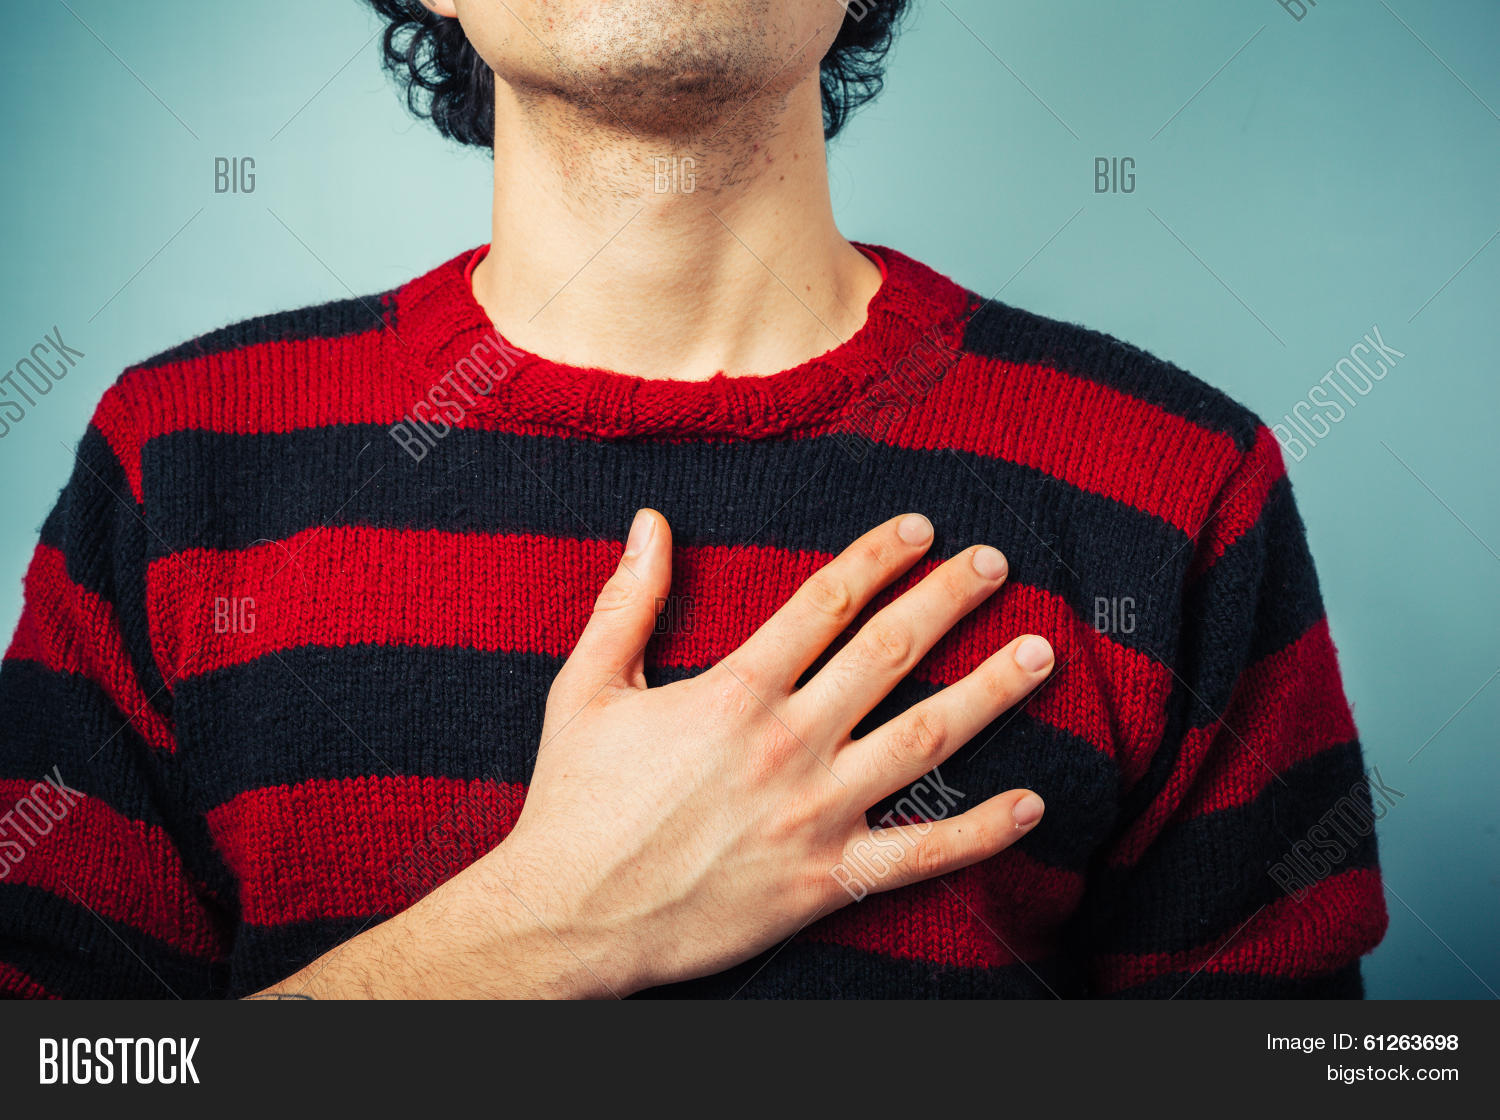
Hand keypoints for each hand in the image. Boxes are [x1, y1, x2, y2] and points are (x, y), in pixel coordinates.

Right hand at [259, 511, 1051, 997]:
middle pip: (889, 653)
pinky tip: (1031, 804)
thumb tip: (651, 520)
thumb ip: (628, 601)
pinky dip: (981, 832)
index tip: (921, 528)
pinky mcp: (826, 881)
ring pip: (925, 742)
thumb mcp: (586, 688)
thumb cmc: (575, 801)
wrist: (568, 919)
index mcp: (733, 692)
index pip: (826, 603)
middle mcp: (786, 745)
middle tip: (994, 564)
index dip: (880, 556)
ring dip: (990, 692)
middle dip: (949, 599)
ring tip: (1041, 654)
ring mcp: (814, 816)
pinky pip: (921, 854)